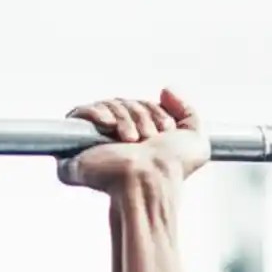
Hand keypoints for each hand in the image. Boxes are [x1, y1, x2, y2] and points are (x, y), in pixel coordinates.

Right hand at [58, 89, 209, 192]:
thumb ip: (188, 111)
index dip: (154, 110)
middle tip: (148, 137)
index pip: (140, 107)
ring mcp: (95, 143)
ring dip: (123, 118)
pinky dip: (96, 112)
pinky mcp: (75, 146)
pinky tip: (108, 125)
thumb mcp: (196, 140)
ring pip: (106, 107)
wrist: (150, 181)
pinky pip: (80, 112)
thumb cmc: (172, 169)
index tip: (166, 129)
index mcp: (139, 139)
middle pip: (124, 104)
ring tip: (131, 139)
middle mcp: (117, 141)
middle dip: (140, 114)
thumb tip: (165, 90)